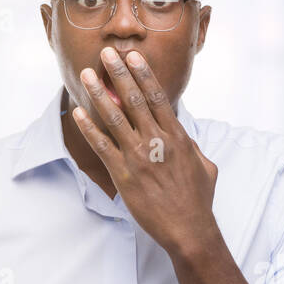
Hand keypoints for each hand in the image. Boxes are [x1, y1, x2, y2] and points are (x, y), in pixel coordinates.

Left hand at [71, 47, 220, 259]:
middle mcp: (157, 141)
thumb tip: (185, 137)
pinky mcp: (124, 174)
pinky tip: (78, 113)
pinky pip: (101, 145)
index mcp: (177, 137)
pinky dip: (88, 127)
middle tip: (106, 53)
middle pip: (134, 100)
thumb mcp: (205, 167)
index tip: (133, 57)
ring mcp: (139, 157)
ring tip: (86, 75)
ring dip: (99, 93)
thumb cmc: (199, 200)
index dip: (143, 75)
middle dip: (119, 74)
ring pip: (114, 117)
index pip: (157, 98)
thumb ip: (193, 147)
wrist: (189, 230)